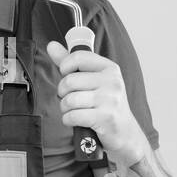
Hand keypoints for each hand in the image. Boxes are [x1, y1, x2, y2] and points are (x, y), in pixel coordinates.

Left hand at [45, 41, 148, 166]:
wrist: (124, 132)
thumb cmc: (105, 104)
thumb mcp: (92, 80)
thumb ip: (71, 63)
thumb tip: (51, 45)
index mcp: (109, 68)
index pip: (78, 57)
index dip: (65, 67)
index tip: (66, 75)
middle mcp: (112, 81)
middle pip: (69, 81)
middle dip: (62, 93)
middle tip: (69, 98)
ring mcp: (110, 100)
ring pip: (69, 100)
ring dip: (65, 108)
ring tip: (72, 110)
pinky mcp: (105, 118)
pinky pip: (73, 116)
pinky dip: (68, 120)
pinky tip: (74, 120)